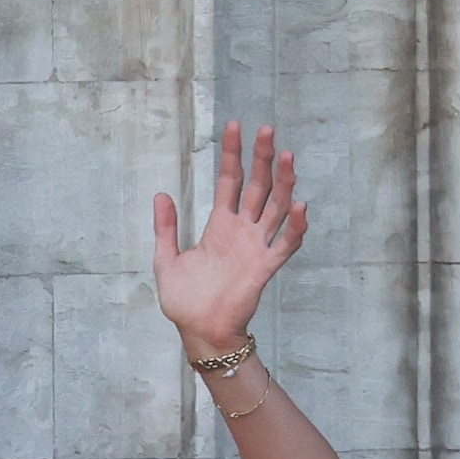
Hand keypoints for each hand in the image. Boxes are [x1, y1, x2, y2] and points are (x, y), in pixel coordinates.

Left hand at [153, 122, 308, 354]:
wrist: (198, 331)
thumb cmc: (185, 301)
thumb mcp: (167, 259)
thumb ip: (166, 228)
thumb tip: (161, 194)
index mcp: (220, 225)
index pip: (230, 181)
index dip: (233, 155)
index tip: (235, 127)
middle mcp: (242, 231)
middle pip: (258, 186)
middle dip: (263, 158)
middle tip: (267, 129)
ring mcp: (256, 247)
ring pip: (276, 207)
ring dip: (284, 182)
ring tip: (287, 156)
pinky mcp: (264, 267)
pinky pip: (285, 244)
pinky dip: (295, 226)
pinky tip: (299, 205)